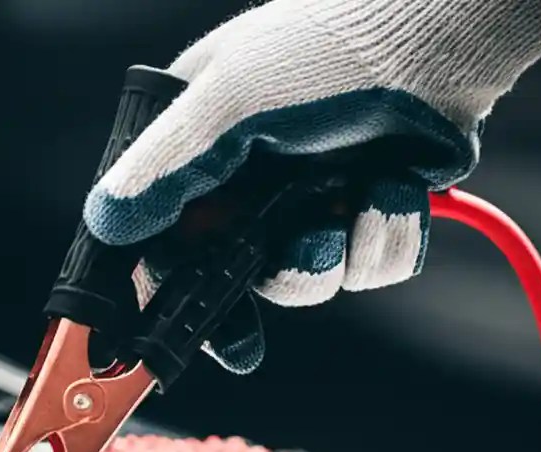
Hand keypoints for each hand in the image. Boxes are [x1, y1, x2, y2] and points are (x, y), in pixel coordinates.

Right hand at [83, 0, 540, 372]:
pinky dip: (386, 238)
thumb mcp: (227, 103)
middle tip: (305, 254)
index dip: (171, 289)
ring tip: (356, 198)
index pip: (163, 240)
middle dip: (276, 274)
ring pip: (306, 280)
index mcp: (197, 151)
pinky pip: (368, 268)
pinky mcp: (367, 211)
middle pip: (235, 275)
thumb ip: (164, 168)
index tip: (182, 327)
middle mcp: (248, 182)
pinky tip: (395, 188)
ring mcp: (308, 199)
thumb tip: (106, 222)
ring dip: (338, 254)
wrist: (435, 36)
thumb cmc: (324, 48)